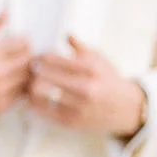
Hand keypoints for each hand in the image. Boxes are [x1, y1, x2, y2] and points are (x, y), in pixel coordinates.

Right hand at [0, 14, 32, 123]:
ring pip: (26, 79)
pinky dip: (14, 88)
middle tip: (13, 56)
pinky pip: (18, 95)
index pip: (25, 43)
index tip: (17, 42)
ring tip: (6, 70)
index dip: (22, 41)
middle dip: (23, 56)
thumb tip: (5, 14)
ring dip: (20, 73)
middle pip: (28, 61)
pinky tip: (1, 83)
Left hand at [28, 35, 146, 136]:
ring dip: (31, 86)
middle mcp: (85, 89)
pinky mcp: (71, 121)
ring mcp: (78, 107)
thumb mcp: (99, 59)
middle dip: (33, 70)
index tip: (37, 56)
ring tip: (31, 81)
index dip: (40, 56)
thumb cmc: (108, 79)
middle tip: (29, 68)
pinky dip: (35, 102)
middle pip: (43, 76)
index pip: (53, 59)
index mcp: (90, 70)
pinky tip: (35, 96)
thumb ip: (80, 47)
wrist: (126, 109)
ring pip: (40, 93)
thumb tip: (65, 34)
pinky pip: (43, 110)